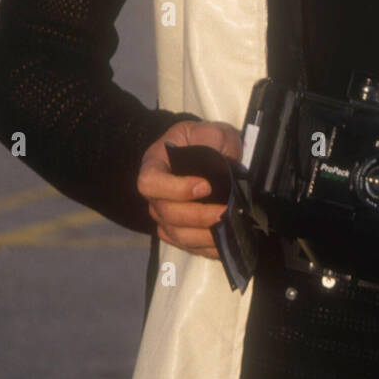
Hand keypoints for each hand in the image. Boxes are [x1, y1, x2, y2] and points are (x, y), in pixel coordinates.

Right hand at [137, 118, 241, 258]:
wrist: (209, 152)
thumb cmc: (204, 141)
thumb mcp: (208, 130)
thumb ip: (210, 139)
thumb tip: (218, 158)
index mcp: (155, 165)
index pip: (150, 182)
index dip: (175, 189)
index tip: (205, 186)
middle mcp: (155, 195)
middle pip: (165, 213)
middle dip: (197, 216)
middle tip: (224, 211)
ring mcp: (165, 216)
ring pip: (176, 235)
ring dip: (203, 235)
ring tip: (228, 227)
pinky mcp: (179, 231)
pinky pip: (188, 246)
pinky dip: (206, 247)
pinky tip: (225, 240)